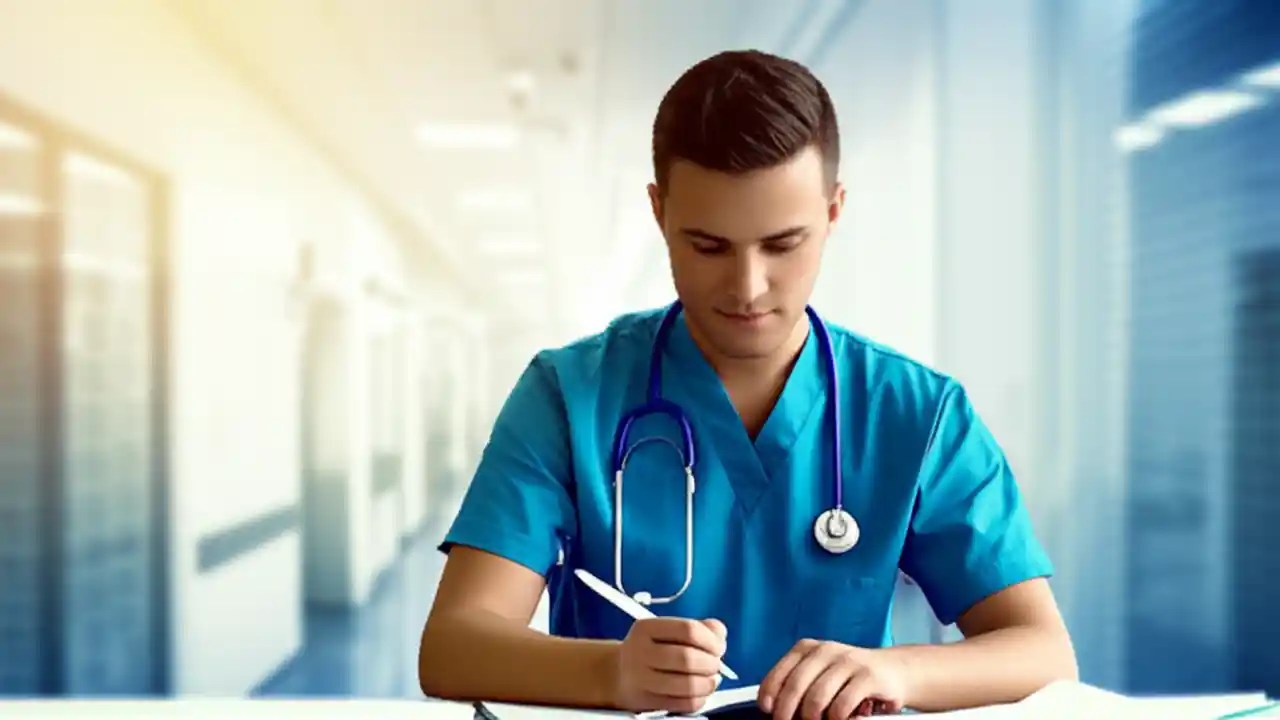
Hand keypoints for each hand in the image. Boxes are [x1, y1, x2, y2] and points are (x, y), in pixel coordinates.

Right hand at [611, 618, 727, 713]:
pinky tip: (701, 692)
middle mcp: (639, 651)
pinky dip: (700, 699)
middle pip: (687, 658)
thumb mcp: (667, 631)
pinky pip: (683, 704)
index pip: (688, 630)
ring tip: (711, 680)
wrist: (618, 674)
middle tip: (715, 665)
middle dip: (711, 664)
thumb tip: (719, 634)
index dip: (711, 640)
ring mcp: (640, 679)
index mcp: (646, 628)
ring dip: (708, 683)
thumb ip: (699, 628)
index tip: (718, 647)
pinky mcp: (645, 701)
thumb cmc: (652, 649)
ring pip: (687, 685)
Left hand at [758, 639, 908, 719]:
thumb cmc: (851, 676)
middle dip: (788, 712)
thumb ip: (799, 683)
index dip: (770, 694)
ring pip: (817, 698)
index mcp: (808, 648)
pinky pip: (842, 705)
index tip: (768, 710)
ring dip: (812, 718)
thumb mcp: (821, 673)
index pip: (780, 671)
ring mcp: (848, 661)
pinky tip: (839, 719)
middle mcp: (826, 651)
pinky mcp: (868, 676)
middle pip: (796, 686)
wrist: (894, 670)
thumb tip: (775, 706)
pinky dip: (836, 718)